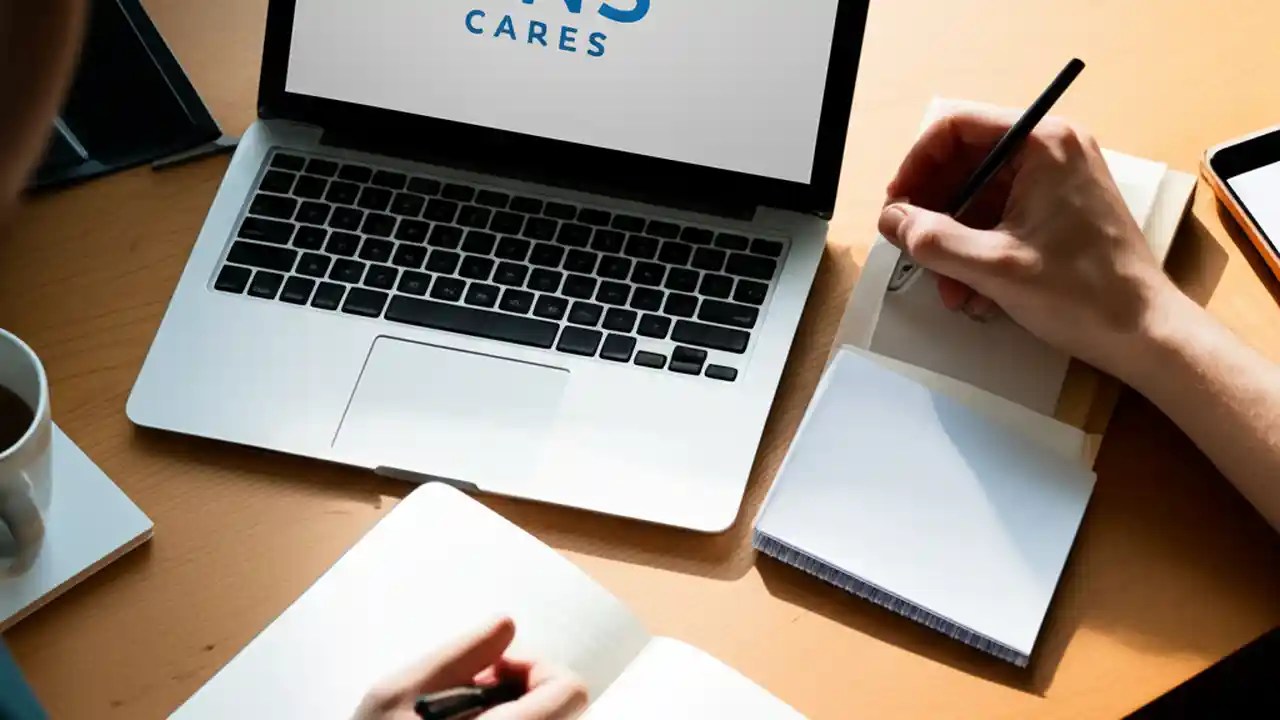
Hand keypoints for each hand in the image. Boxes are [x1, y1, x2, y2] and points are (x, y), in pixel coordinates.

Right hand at [354, 617, 587, 719]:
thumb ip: (458, 655)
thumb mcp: (397, 694)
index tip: (493, 670)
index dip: (534, 667)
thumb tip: (504, 626)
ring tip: (462, 715)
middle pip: (561, 709)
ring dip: (515, 709)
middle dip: (521, 687)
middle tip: (470, 692)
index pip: (569, 691)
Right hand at [876, 103, 1183, 379]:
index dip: (916, 164)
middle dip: (935, 212)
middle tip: (914, 249)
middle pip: (965, 164)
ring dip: (954, 241)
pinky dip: (980, 250)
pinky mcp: (1062, 211)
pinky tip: (975, 291)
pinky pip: (1002, 218)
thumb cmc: (1081, 293)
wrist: (1144, 333)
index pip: (957, 127)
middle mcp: (1053, 150)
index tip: (897, 206)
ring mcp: (1060, 181)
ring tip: (949, 287)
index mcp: (1043, 143)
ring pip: (980, 197)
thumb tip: (890, 220)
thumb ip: (932, 239)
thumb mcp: (992, 266)